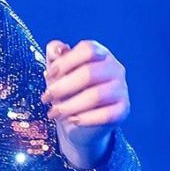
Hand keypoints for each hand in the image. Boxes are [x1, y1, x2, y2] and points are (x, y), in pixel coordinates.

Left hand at [40, 39, 130, 168]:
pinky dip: (85, 119)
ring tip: (54, 112)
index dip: (65, 61)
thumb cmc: (68, 90)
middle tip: (46, 98)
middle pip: (89, 73)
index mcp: (100, 53)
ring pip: (96, 96)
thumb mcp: (58, 71)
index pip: (88, 50)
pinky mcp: (123, 109)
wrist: (78, 120)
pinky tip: (72, 120)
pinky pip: (106, 115)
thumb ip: (55, 55)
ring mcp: (121, 89)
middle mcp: (115, 68)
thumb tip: (56, 49)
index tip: (48, 75)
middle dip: (62, 87)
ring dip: (70, 106)